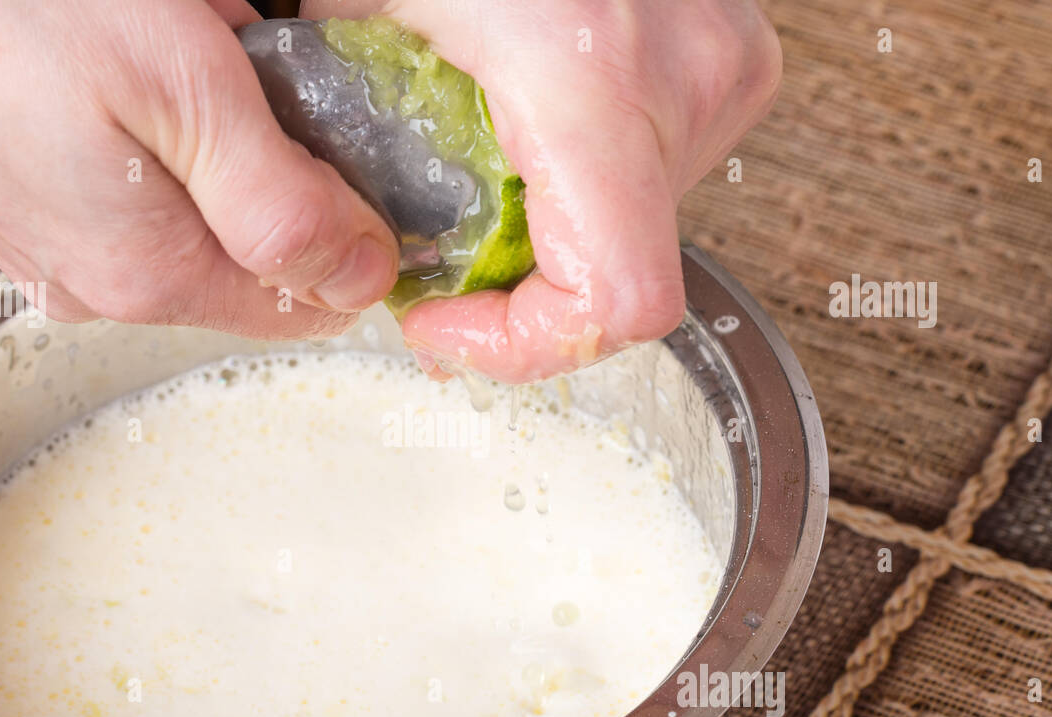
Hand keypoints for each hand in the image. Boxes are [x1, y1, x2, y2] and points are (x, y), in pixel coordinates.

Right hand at [0, 0, 399, 335]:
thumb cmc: (5, 6)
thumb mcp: (184, 89)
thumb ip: (282, 203)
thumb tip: (360, 280)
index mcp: (152, 273)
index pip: (307, 307)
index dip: (346, 237)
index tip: (338, 156)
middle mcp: (104, 291)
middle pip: (252, 270)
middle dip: (274, 180)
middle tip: (240, 85)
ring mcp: (61, 262)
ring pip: (197, 232)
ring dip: (214, 156)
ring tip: (174, 70)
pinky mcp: (32, 226)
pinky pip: (137, 205)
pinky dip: (157, 149)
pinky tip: (125, 85)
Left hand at [302, 0, 781, 382]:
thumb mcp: (361, 13)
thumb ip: (346, 126)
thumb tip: (322, 231)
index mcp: (587, 76)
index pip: (614, 303)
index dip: (521, 347)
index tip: (443, 319)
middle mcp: (682, 83)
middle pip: (612, 277)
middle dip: (512, 284)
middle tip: (437, 241)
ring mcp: (719, 74)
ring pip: (634, 231)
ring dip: (547, 232)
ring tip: (482, 168)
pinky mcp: (728, 66)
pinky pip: (654, 174)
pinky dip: (583, 184)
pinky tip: (526, 138)